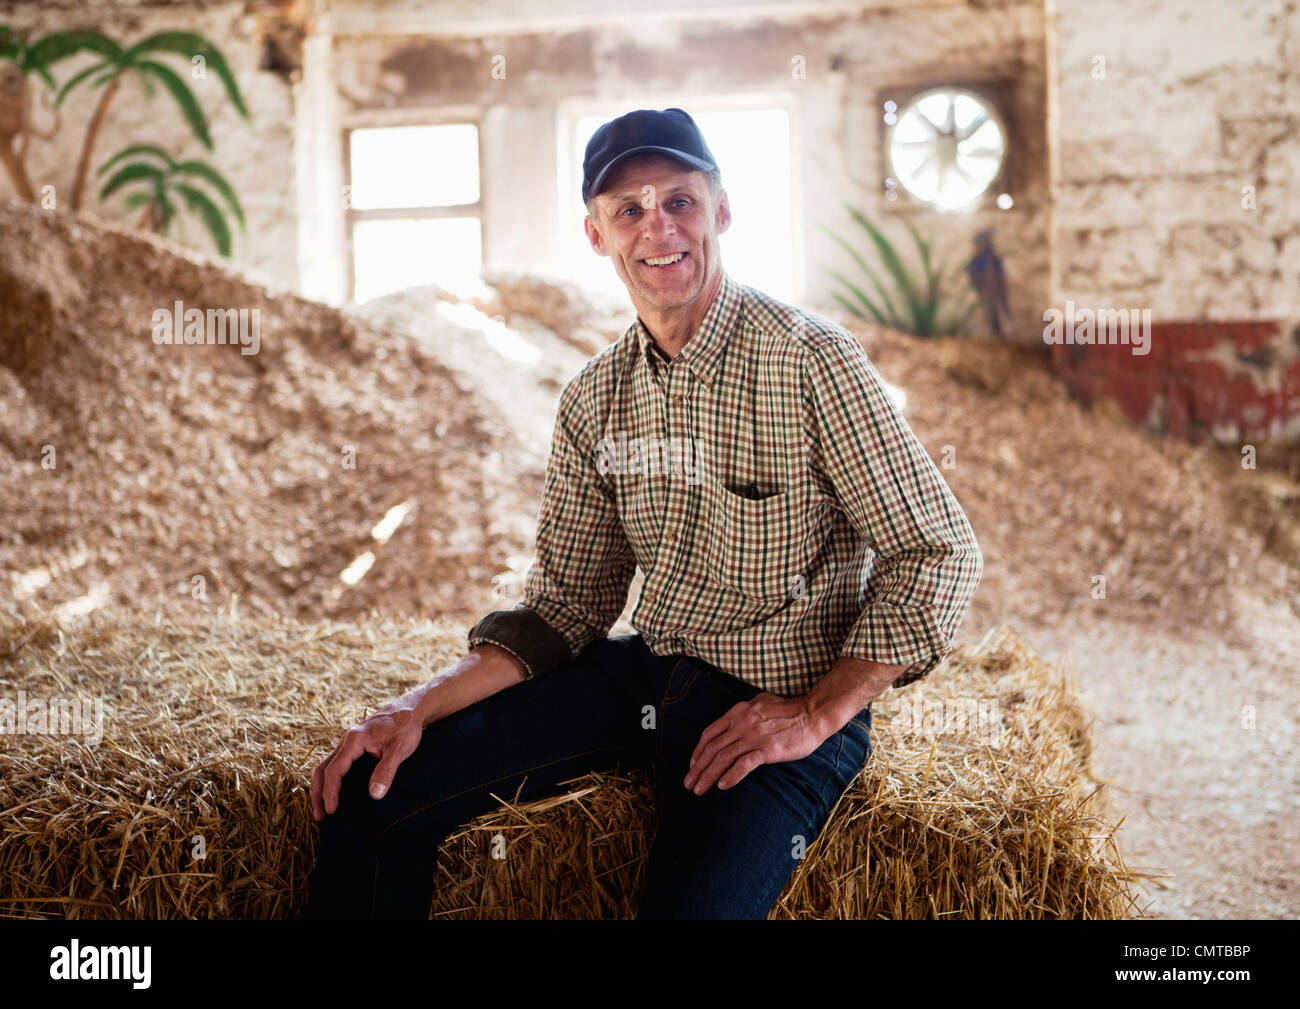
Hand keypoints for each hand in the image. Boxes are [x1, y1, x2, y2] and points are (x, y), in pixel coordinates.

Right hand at [310, 705, 423, 820]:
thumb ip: (386, 771)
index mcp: (354, 740)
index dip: (330, 792)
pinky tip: (336, 791)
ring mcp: (348, 743)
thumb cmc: (405, 727)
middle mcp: (346, 741)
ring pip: (327, 766)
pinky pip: (336, 763)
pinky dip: (330, 779)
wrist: (410, 709)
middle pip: (322, 769)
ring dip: (322, 787)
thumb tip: (375, 794)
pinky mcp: (354, 746)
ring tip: (323, 808)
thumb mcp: (399, 749)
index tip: (331, 810)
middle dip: (318, 793)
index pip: (334, 770)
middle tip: (320, 816)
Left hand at [683, 692, 829, 794]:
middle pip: (712, 748)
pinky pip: (744, 764)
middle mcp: (742, 723)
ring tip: (699, 790)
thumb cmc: (788, 711)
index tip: (692, 765)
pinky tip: (722, 786)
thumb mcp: (759, 704)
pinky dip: (731, 776)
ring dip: (708, 776)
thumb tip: (730, 725)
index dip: (697, 751)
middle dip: (697, 768)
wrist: (813, 714)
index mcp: (738, 712)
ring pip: (723, 757)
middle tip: (688, 784)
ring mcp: (755, 736)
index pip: (710, 733)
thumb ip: (743, 714)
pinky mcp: (768, 749)